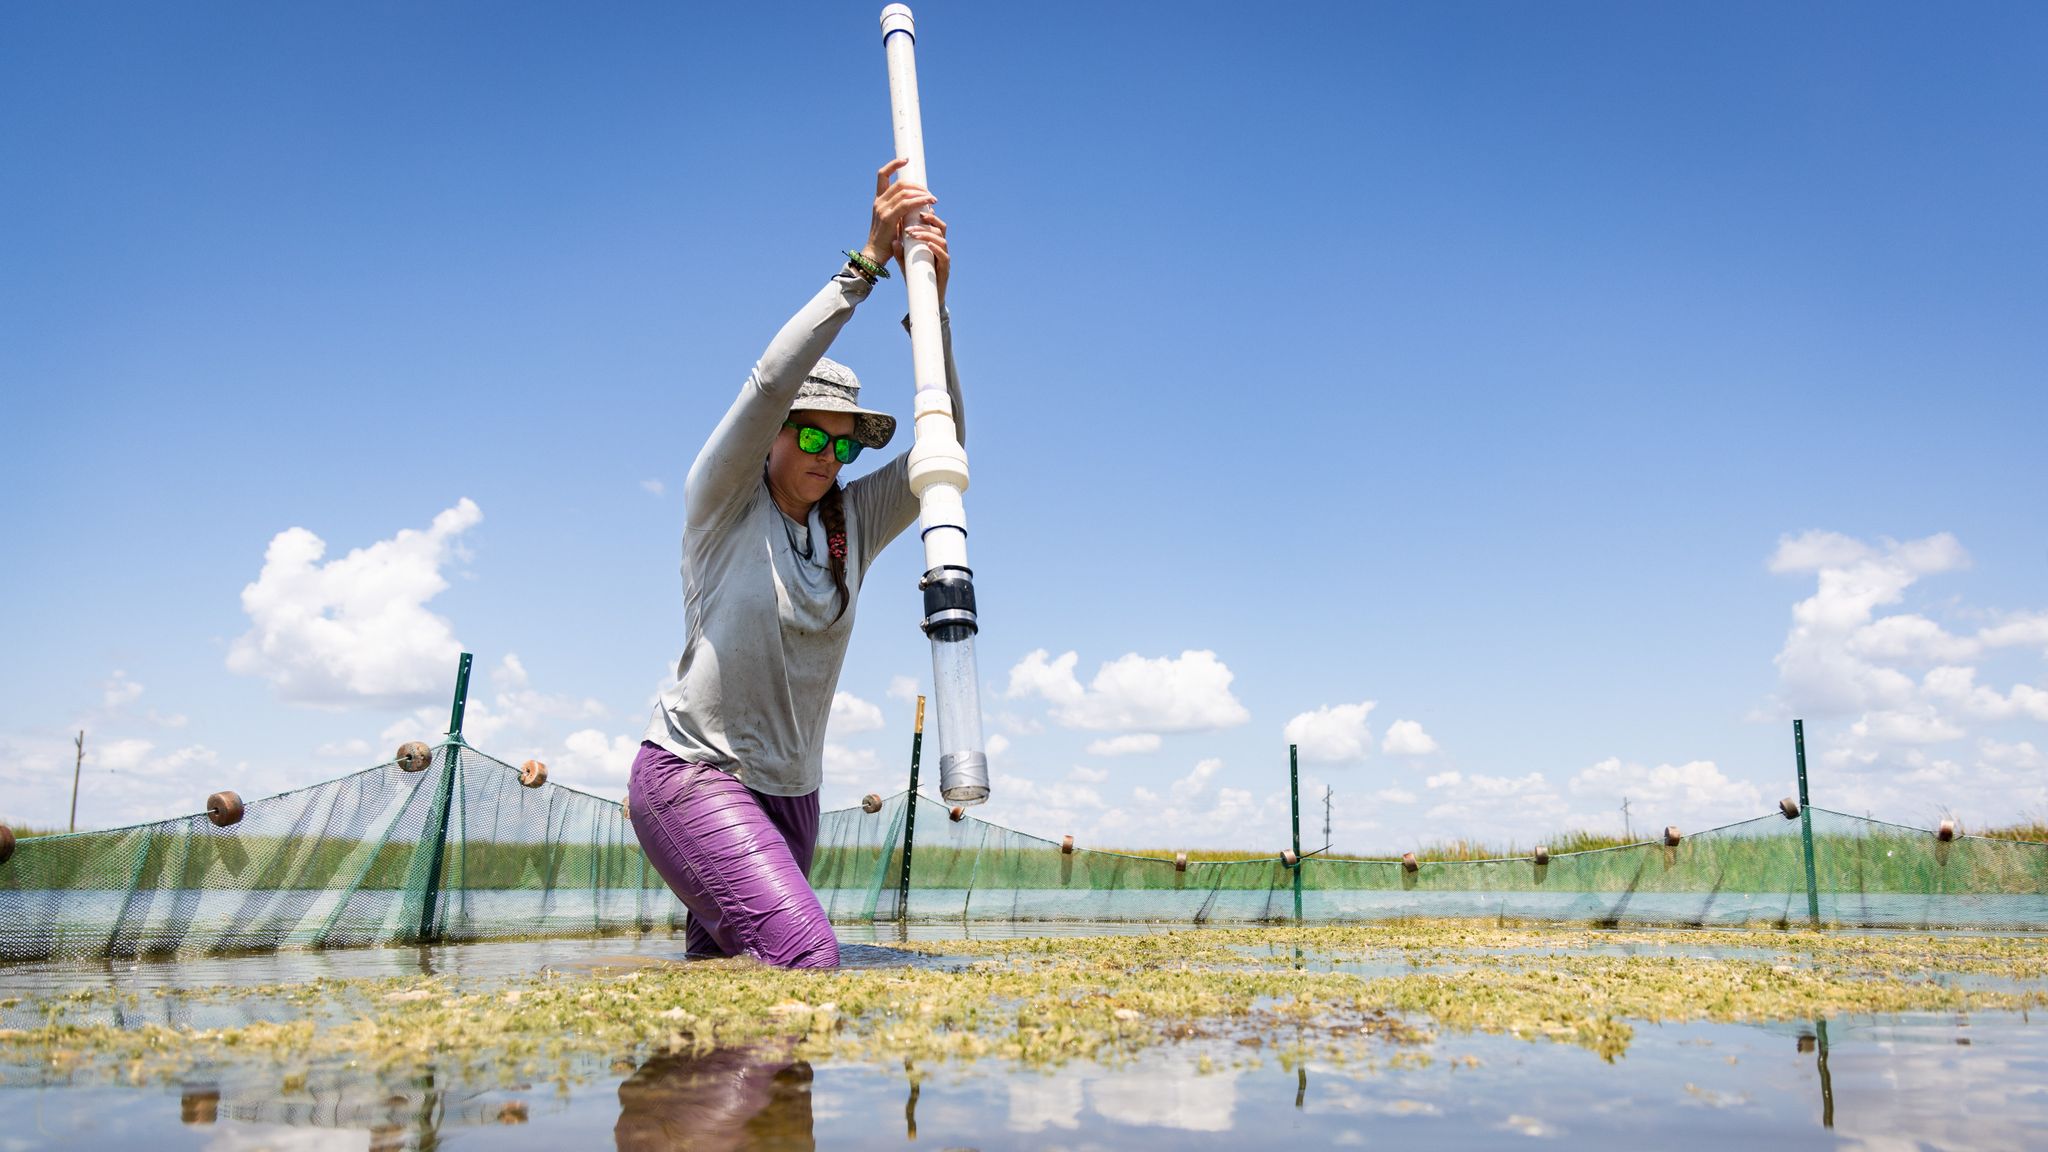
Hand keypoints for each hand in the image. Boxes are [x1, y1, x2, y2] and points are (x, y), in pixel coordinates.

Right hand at [857, 158, 935, 276]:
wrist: (875, 256)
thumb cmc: (887, 241)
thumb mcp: (896, 222)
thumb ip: (906, 212)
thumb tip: (926, 206)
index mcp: (878, 201)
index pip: (882, 175)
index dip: (893, 165)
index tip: (906, 160)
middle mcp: (879, 202)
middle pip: (900, 183)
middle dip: (917, 185)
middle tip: (929, 192)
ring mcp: (883, 209)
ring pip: (905, 192)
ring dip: (921, 193)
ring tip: (933, 199)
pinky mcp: (889, 218)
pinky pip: (907, 204)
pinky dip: (919, 201)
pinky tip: (928, 203)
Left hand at [902, 209, 948, 306]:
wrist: (924, 297)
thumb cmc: (916, 277)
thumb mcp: (904, 262)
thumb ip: (900, 252)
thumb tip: (894, 241)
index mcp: (933, 243)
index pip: (935, 224)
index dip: (929, 216)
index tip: (916, 212)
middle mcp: (941, 248)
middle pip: (940, 228)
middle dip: (926, 223)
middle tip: (910, 225)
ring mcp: (944, 258)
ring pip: (942, 240)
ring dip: (927, 234)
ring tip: (912, 234)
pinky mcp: (945, 269)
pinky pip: (944, 256)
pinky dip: (937, 249)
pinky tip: (928, 245)